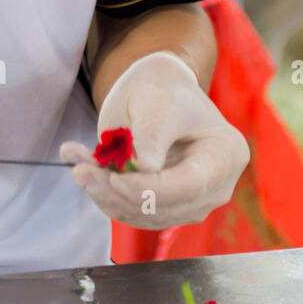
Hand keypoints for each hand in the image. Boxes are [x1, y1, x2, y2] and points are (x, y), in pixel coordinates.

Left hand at [60, 51, 249, 229]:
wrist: (154, 91)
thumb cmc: (161, 89)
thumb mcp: (155, 101)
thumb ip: (151, 135)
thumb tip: (143, 170)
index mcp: (225, 154)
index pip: (189, 185)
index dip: (149, 188)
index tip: (112, 178)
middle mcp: (215, 186)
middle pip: (165, 205)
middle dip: (117, 192)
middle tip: (79, 170)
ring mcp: (191, 201)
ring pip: (144, 214)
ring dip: (104, 195)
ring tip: (76, 166)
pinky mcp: (164, 207)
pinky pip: (132, 211)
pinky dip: (104, 195)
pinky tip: (82, 169)